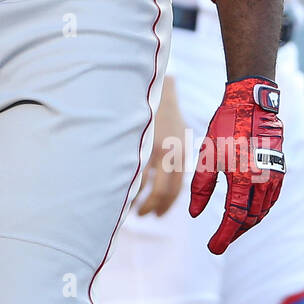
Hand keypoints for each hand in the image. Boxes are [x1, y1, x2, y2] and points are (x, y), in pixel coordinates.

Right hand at [138, 75, 185, 216]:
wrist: (155, 87)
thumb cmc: (166, 112)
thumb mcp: (180, 134)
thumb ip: (179, 156)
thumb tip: (174, 179)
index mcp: (182, 154)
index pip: (176, 189)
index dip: (167, 205)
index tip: (158, 214)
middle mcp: (170, 153)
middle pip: (163, 191)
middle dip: (153, 207)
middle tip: (144, 215)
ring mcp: (152, 148)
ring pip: (144, 185)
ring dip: (137, 200)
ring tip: (130, 208)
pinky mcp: (137, 142)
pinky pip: (132, 172)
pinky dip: (127, 186)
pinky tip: (121, 192)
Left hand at [189, 77, 283, 253]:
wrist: (251, 103)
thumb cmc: (226, 127)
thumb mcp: (208, 155)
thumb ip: (201, 187)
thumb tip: (195, 215)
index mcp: (243, 177)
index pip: (235, 217)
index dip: (224, 236)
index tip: (214, 248)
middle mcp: (263, 180)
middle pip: (251, 219)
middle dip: (234, 233)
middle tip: (219, 241)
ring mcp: (274, 176)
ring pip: (262, 211)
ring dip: (247, 223)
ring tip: (231, 229)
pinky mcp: (280, 170)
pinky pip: (271, 200)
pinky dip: (260, 211)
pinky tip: (248, 212)